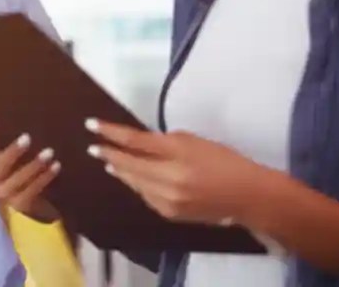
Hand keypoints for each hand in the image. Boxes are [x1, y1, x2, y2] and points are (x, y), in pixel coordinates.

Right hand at [0, 118, 60, 221]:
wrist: (26, 201)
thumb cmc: (17, 170)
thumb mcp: (10, 155)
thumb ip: (8, 139)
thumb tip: (19, 109)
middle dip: (12, 152)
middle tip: (27, 137)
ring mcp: (5, 194)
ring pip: (17, 180)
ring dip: (34, 166)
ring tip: (49, 152)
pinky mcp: (20, 204)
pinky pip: (32, 191)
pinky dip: (45, 178)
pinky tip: (56, 166)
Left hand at [86, 119, 269, 226]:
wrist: (247, 196)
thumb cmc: (223, 161)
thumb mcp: (193, 141)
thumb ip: (164, 142)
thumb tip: (139, 144)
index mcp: (177, 154)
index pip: (135, 141)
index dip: (111, 132)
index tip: (91, 124)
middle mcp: (168, 178)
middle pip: (129, 164)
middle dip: (108, 154)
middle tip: (93, 147)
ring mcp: (167, 199)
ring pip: (134, 182)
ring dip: (120, 170)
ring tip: (108, 161)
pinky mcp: (169, 213)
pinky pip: (145, 196)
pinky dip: (137, 185)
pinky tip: (131, 178)